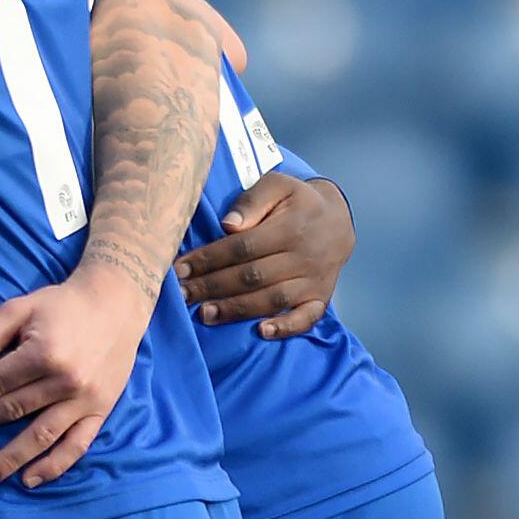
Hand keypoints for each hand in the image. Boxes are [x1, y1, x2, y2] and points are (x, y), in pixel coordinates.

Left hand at [0, 268, 154, 487]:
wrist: (117, 304)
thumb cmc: (61, 306)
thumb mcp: (18, 308)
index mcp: (43, 354)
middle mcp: (65, 382)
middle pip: (8, 410)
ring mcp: (85, 400)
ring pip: (39, 436)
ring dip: (8, 459)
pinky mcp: (100, 410)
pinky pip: (77, 445)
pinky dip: (54, 465)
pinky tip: (29, 480)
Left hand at [177, 170, 351, 337]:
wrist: (338, 219)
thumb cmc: (297, 202)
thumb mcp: (278, 185)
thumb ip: (252, 201)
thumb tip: (228, 225)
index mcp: (290, 227)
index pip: (242, 247)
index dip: (209, 259)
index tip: (179, 269)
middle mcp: (304, 256)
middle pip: (252, 276)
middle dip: (212, 287)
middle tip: (182, 296)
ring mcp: (314, 280)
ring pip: (272, 299)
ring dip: (237, 310)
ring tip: (205, 314)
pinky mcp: (322, 297)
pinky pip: (307, 317)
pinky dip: (286, 327)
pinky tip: (262, 332)